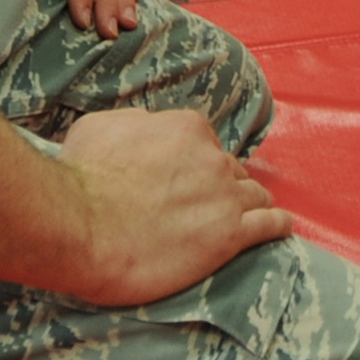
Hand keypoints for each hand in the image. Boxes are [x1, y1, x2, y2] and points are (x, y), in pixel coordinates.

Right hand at [55, 104, 291, 303]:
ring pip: (255, 195)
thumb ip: (133, 123)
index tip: (187, 179)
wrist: (80, 227)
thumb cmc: (81, 177)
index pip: (204, 143)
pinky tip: (279, 228)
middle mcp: (211, 158)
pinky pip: (270, 225)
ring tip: (250, 215)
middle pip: (231, 169)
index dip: (197, 163)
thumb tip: (144, 127)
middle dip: (223, 184)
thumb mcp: (99, 127)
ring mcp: (224, 197)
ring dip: (252, 203)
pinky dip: (277, 225)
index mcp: (186, 129)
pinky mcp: (230, 236)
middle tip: (209, 204)